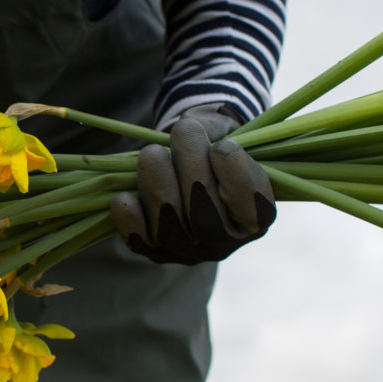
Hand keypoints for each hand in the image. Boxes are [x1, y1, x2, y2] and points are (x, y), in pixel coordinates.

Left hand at [109, 107, 276, 264]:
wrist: (189, 164)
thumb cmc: (214, 144)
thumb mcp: (227, 131)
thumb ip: (217, 129)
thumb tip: (188, 129)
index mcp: (257, 217)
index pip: (253, 207)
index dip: (236, 175)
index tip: (222, 145)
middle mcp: (225, 242)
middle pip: (204, 218)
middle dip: (191, 169)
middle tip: (184, 130)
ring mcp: (189, 252)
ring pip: (169, 229)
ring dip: (156, 186)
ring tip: (152, 153)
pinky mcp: (156, 251)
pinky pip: (139, 243)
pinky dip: (129, 220)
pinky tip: (125, 195)